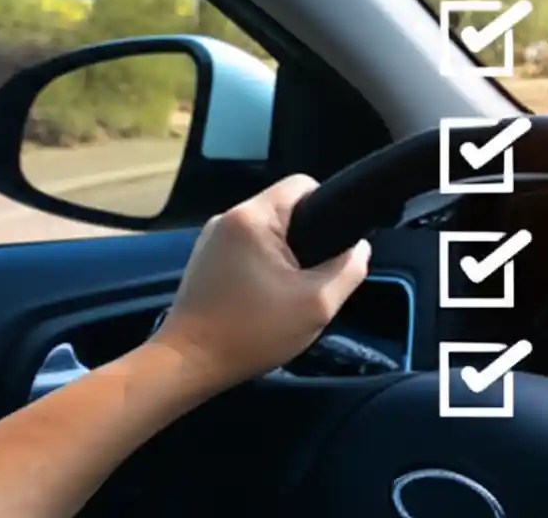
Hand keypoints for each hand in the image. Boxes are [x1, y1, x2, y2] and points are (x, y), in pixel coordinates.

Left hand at [150, 174, 370, 388]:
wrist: (188, 364)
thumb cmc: (252, 332)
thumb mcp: (317, 304)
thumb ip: (348, 269)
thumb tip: (359, 247)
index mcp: (253, 217)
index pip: (303, 184)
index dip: (328, 208)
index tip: (335, 245)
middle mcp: (228, 217)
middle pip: (285, 209)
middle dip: (307, 238)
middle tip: (316, 276)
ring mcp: (211, 238)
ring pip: (266, 230)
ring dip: (285, 254)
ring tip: (292, 290)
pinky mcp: (203, 259)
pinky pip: (247, 247)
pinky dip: (263, 265)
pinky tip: (266, 297)